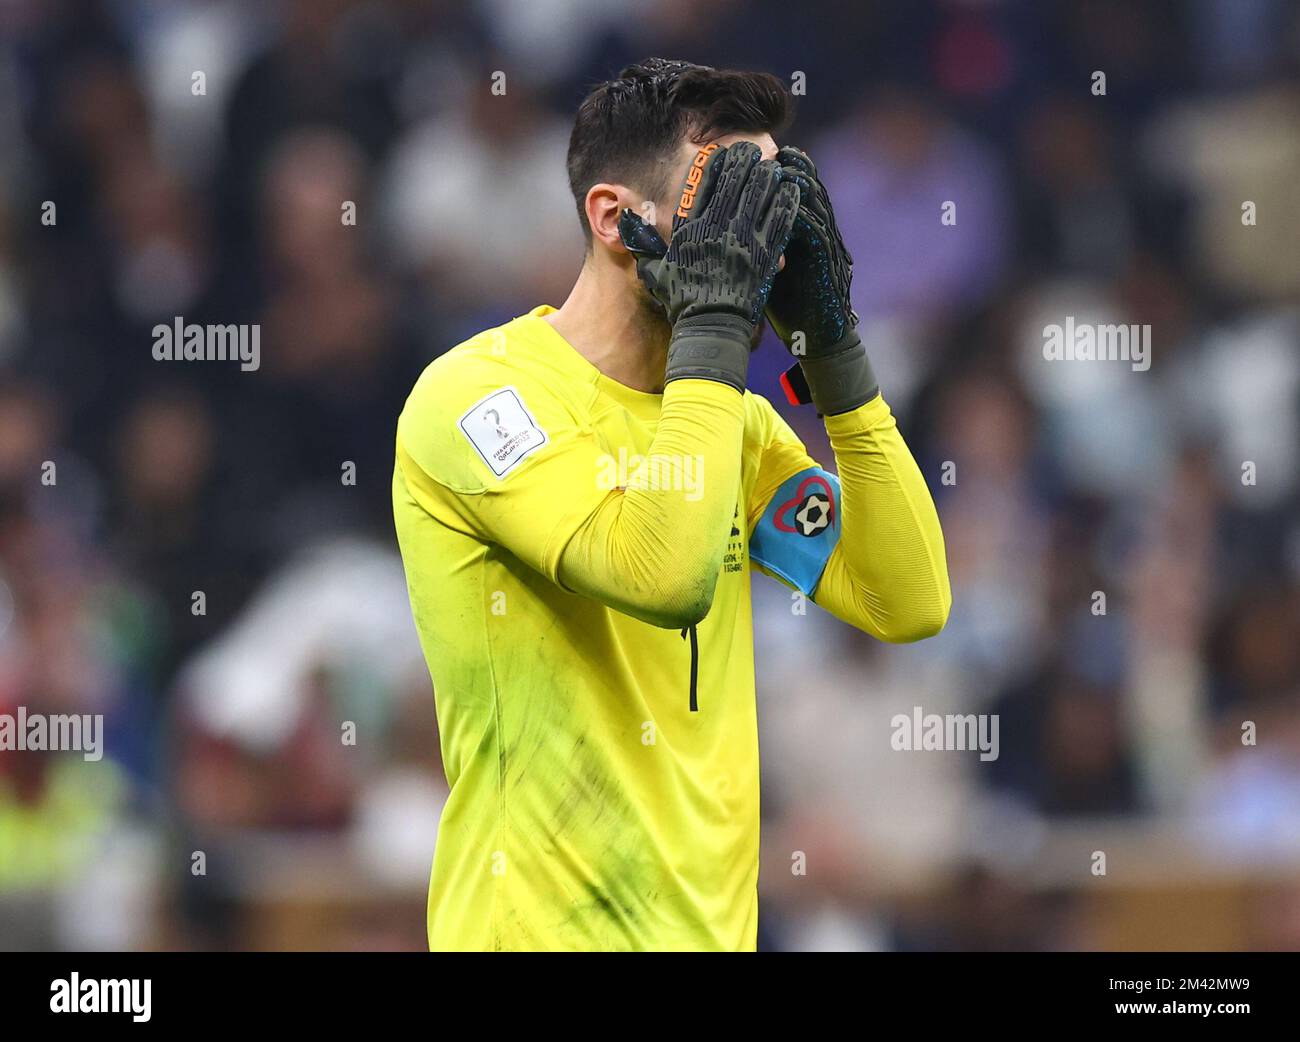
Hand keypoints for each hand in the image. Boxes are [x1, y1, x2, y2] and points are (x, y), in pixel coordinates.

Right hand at [618, 142, 799, 389]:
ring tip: (774, 167)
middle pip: (734, 182)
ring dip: (768, 177)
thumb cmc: (681, 300)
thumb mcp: (654, 270)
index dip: (715, 163)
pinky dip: (786, 203)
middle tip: (754, 151)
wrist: (709, 327)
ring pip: (760, 196)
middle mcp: (717, 230)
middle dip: (745, 162)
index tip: (722, 151)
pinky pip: (780, 221)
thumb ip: (643, 242)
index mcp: (691, 230)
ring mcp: (743, 241)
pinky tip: (791, 190)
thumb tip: (625, 217)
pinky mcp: (765, 255)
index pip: (702, 185)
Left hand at [763, 146, 876, 413]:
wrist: (815, 336)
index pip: (791, 189)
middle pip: (806, 186)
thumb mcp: (766, 267)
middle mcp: (816, 232)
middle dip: (788, 167)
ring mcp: (823, 245)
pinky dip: (801, 215)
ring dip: (796, 184)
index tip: (751, 159)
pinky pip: (815, 230)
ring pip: (814, 201)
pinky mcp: (826, 262)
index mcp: (800, 230)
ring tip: (777, 170)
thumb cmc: (787, 303)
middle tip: (765, 152)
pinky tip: (785, 205)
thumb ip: (752, 242)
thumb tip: (719, 226)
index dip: (775, 170)